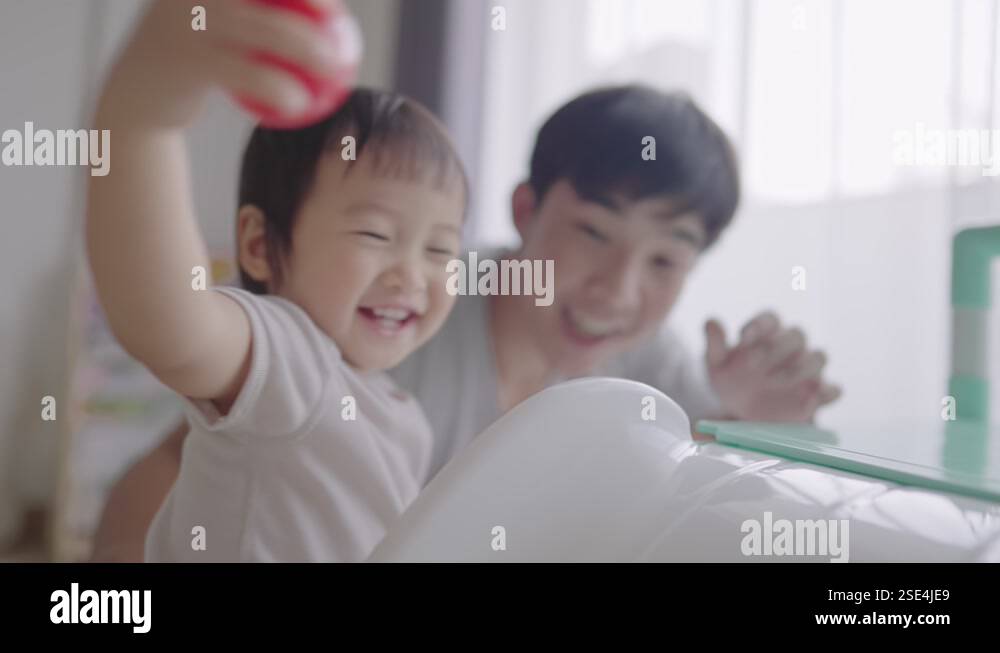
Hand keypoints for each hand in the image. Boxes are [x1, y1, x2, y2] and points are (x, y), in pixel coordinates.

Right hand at [99, 0, 355, 128]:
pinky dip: (278, 87)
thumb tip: (321, 21)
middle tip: (341, 29)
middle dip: (312, 2)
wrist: (134, 100)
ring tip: (336, 71)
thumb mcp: (214, 28)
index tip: (332, 5)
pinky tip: (300, 105)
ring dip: (308, 50)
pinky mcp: (186, 59)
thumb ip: (252, 18)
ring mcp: (187, 18)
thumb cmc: (191, 63)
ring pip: (265, 29)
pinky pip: (247, 72)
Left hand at [704, 311, 841, 422]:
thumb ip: (715, 344)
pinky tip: (808, 400)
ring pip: (818, 357)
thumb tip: (710, 322)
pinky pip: (833, 390)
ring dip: (800, 367)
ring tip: (776, 382)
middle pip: (796, 335)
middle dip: (777, 347)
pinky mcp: (818, 395)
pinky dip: (825, 393)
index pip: (770, 319)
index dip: (759, 324)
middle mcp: (790, 348)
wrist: (744, 415)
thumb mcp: (717, 366)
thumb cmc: (733, 382)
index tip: (744, 336)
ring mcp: (807, 370)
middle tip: (753, 363)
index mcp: (766, 335)